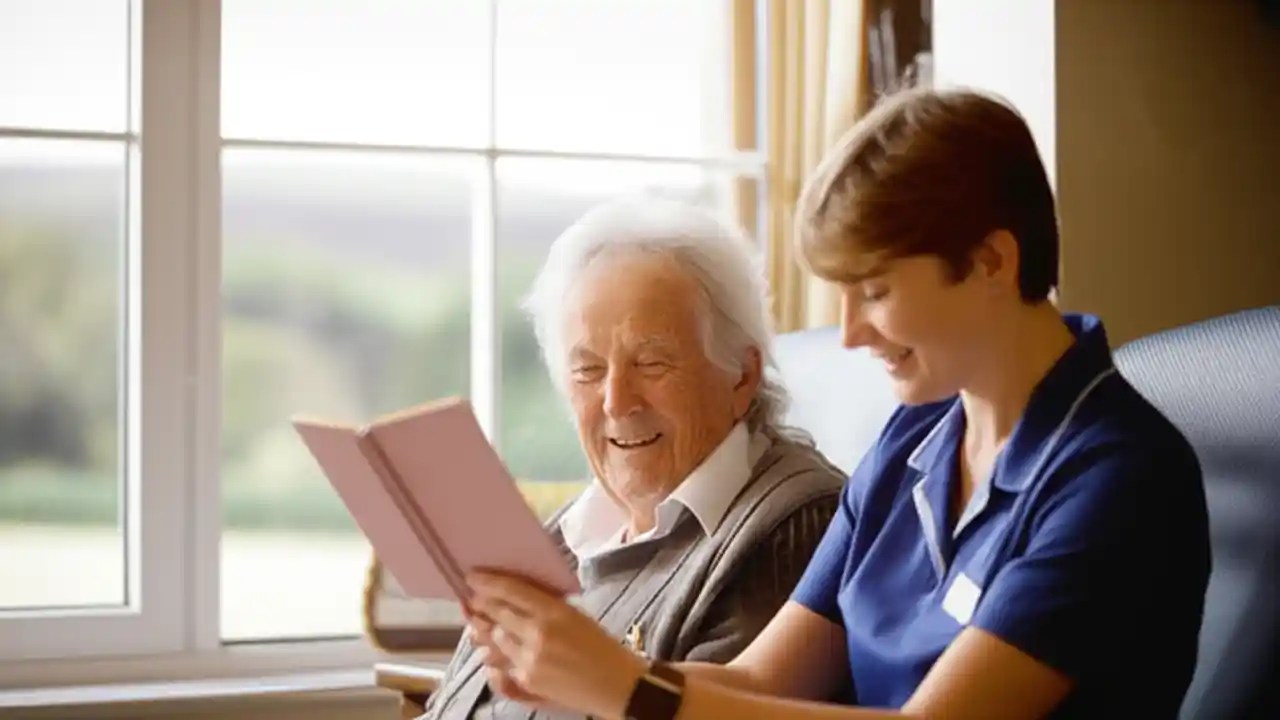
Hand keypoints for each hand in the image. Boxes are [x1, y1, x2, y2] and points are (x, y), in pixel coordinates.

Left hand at [467, 570, 647, 719]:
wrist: (616, 685)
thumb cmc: (600, 646)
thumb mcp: (576, 615)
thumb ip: (546, 606)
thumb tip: (514, 596)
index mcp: (555, 612)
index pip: (512, 591)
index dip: (487, 583)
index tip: (472, 577)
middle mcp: (538, 634)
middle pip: (497, 614)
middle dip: (481, 606)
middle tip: (471, 600)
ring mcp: (529, 660)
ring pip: (493, 640)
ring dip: (487, 633)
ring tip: (481, 626)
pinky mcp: (526, 682)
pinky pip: (499, 666)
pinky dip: (493, 659)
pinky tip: (491, 656)